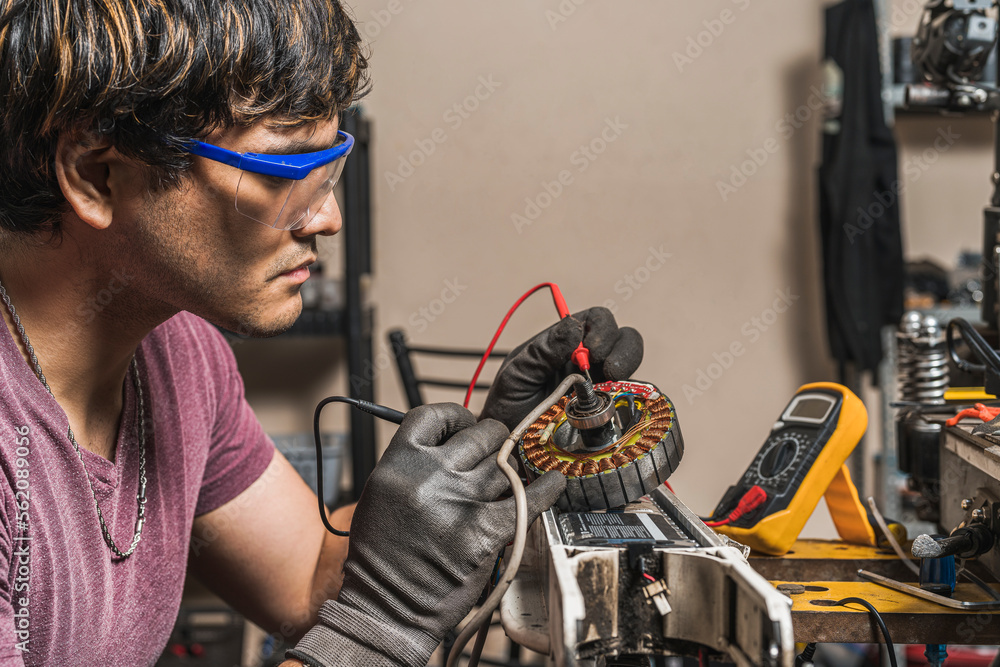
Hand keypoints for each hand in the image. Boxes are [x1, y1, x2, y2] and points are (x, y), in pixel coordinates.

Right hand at [287, 403, 565, 666]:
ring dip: (512, 470)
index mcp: (399, 463)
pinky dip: (546, 490)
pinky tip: (552, 484)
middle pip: (480, 433)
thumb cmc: (383, 557)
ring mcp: (459, 502)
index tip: (466, 424)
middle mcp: (430, 476)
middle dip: (492, 441)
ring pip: (505, 465)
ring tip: (512, 477)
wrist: (386, 609)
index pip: (434, 415)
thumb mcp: (382, 494)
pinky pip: (527, 499)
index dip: (456, 416)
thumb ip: (414, 463)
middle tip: (494, 454)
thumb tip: (454, 442)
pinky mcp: (484, 532)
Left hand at [481, 306, 642, 429]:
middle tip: (609, 370)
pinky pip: (630, 396)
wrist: (511, 447)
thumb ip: (544, 350)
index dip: (602, 329)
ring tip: (613, 382)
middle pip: (622, 338)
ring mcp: (601, 384)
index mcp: (564, 343)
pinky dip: (630, 395)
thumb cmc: (508, 407)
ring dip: (628, 366)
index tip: (592, 350)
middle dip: (623, 348)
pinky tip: (613, 404)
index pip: (595, 320)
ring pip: (630, 363)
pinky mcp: (610, 410)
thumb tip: (573, 325)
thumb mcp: (518, 375)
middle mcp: (587, 360)